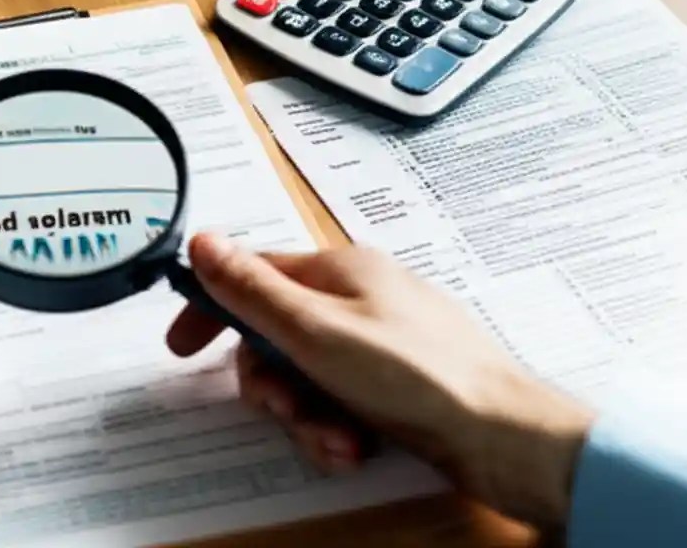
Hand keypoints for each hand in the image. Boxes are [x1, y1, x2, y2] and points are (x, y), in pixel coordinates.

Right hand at [166, 234, 594, 526]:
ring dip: (306, 415)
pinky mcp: (397, 383)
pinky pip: (339, 400)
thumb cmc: (416, 375)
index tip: (182, 348)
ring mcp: (381, 341)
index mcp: (340, 270)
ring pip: (305, 376)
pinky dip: (336, 427)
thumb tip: (202, 240)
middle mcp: (359, 299)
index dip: (212, 309)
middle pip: (276, 335)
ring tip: (335, 439)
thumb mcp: (315, 331)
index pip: (253, 274)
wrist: (504, 437)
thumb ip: (252, 289)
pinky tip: (354, 446)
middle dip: (271, 383)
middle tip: (282, 409)